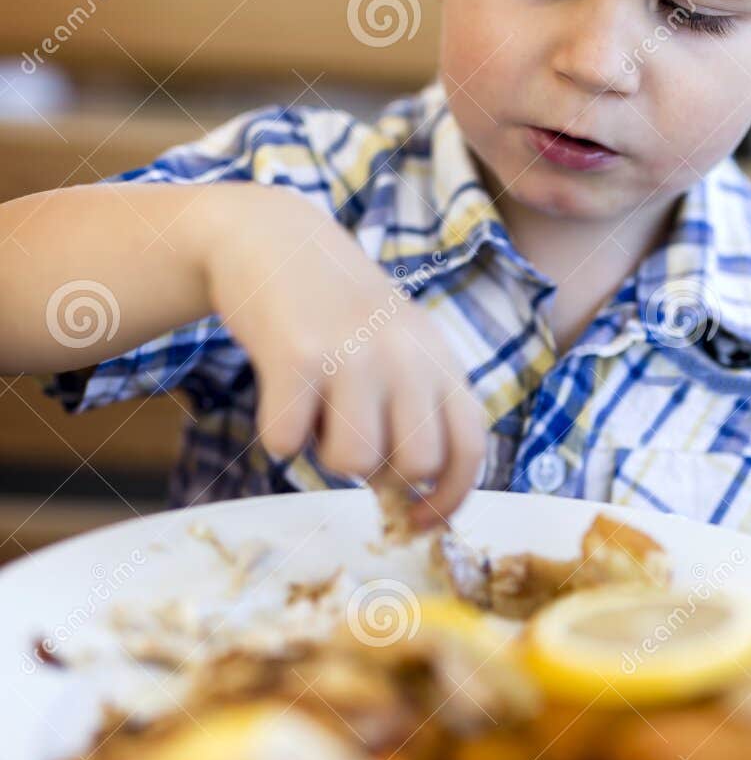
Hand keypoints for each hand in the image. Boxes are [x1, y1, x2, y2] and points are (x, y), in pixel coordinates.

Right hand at [195, 186, 485, 528]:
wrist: (271, 236)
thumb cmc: (337, 312)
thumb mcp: (399, 349)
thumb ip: (415, 414)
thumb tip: (405, 501)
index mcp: (440, 358)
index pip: (470, 447)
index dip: (450, 499)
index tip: (418, 523)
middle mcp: (408, 355)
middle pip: (415, 465)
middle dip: (378, 473)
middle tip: (348, 435)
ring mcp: (354, 353)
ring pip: (352, 462)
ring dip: (322, 451)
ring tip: (314, 405)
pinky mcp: (296, 355)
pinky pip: (287, 443)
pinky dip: (275, 433)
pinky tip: (280, 391)